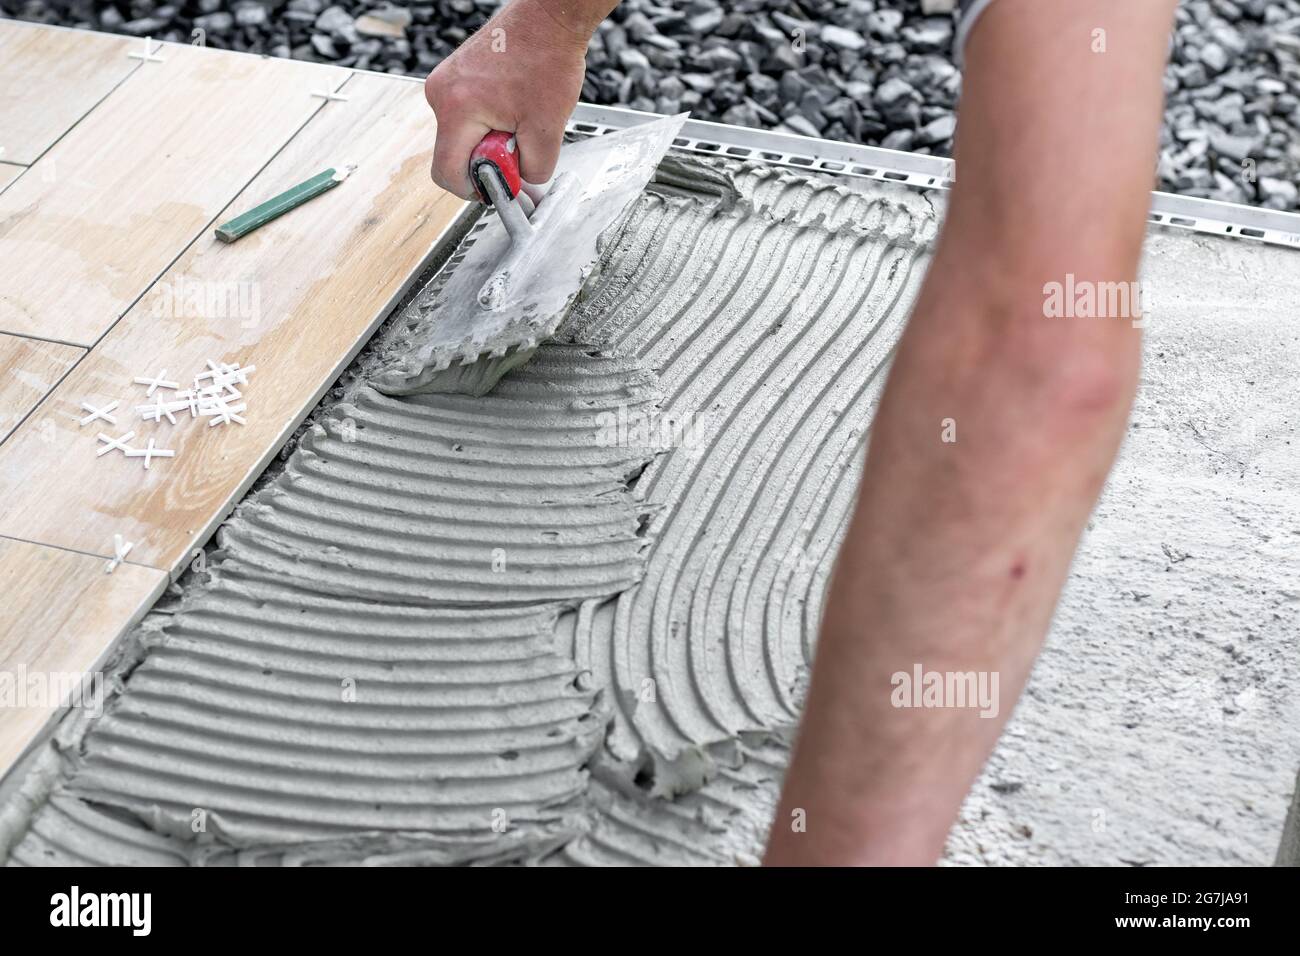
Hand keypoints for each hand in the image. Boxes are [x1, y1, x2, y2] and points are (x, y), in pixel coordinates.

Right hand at [425, 0, 590, 199]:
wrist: (548, 18)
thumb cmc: (547, 59)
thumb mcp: (548, 130)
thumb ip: (533, 168)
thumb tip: (522, 184)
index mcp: (456, 109)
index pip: (446, 172)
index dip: (473, 190)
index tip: (498, 188)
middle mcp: (441, 94)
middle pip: (453, 153)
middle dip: (487, 161)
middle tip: (518, 149)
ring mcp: (446, 82)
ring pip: (462, 135)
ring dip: (490, 140)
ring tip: (520, 121)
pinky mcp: (456, 77)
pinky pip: (467, 115)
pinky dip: (490, 122)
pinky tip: (514, 108)